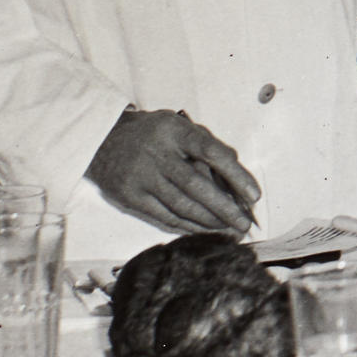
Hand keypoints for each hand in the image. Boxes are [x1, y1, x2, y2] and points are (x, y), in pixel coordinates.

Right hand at [88, 108, 261, 236]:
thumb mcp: (179, 126)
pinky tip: (203, 231)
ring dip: (208, 222)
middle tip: (244, 223)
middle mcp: (156, 154)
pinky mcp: (129, 197)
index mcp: (174, 131)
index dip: (235, 175)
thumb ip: (207, 144)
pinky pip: (162, 216)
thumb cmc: (152, 133)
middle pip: (195, 185)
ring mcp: (140, 177)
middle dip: (224, 208)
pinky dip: (186, 226)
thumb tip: (236, 172)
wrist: (102, 140)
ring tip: (229, 230)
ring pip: (180, 205)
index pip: (211, 152)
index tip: (254, 195)